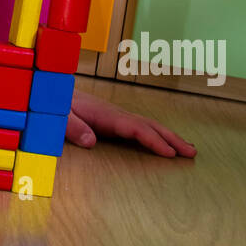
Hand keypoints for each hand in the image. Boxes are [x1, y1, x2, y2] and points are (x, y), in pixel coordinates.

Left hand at [66, 89, 196, 157]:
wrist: (53, 91)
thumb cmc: (56, 105)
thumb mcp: (59, 117)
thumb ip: (72, 127)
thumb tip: (91, 142)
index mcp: (106, 115)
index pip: (137, 128)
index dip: (154, 141)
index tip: (170, 154)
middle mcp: (117, 114)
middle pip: (150, 125)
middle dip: (172, 139)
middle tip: (192, 153)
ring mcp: (118, 117)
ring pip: (149, 126)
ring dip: (169, 137)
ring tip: (188, 150)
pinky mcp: (115, 120)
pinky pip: (141, 128)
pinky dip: (157, 136)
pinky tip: (164, 144)